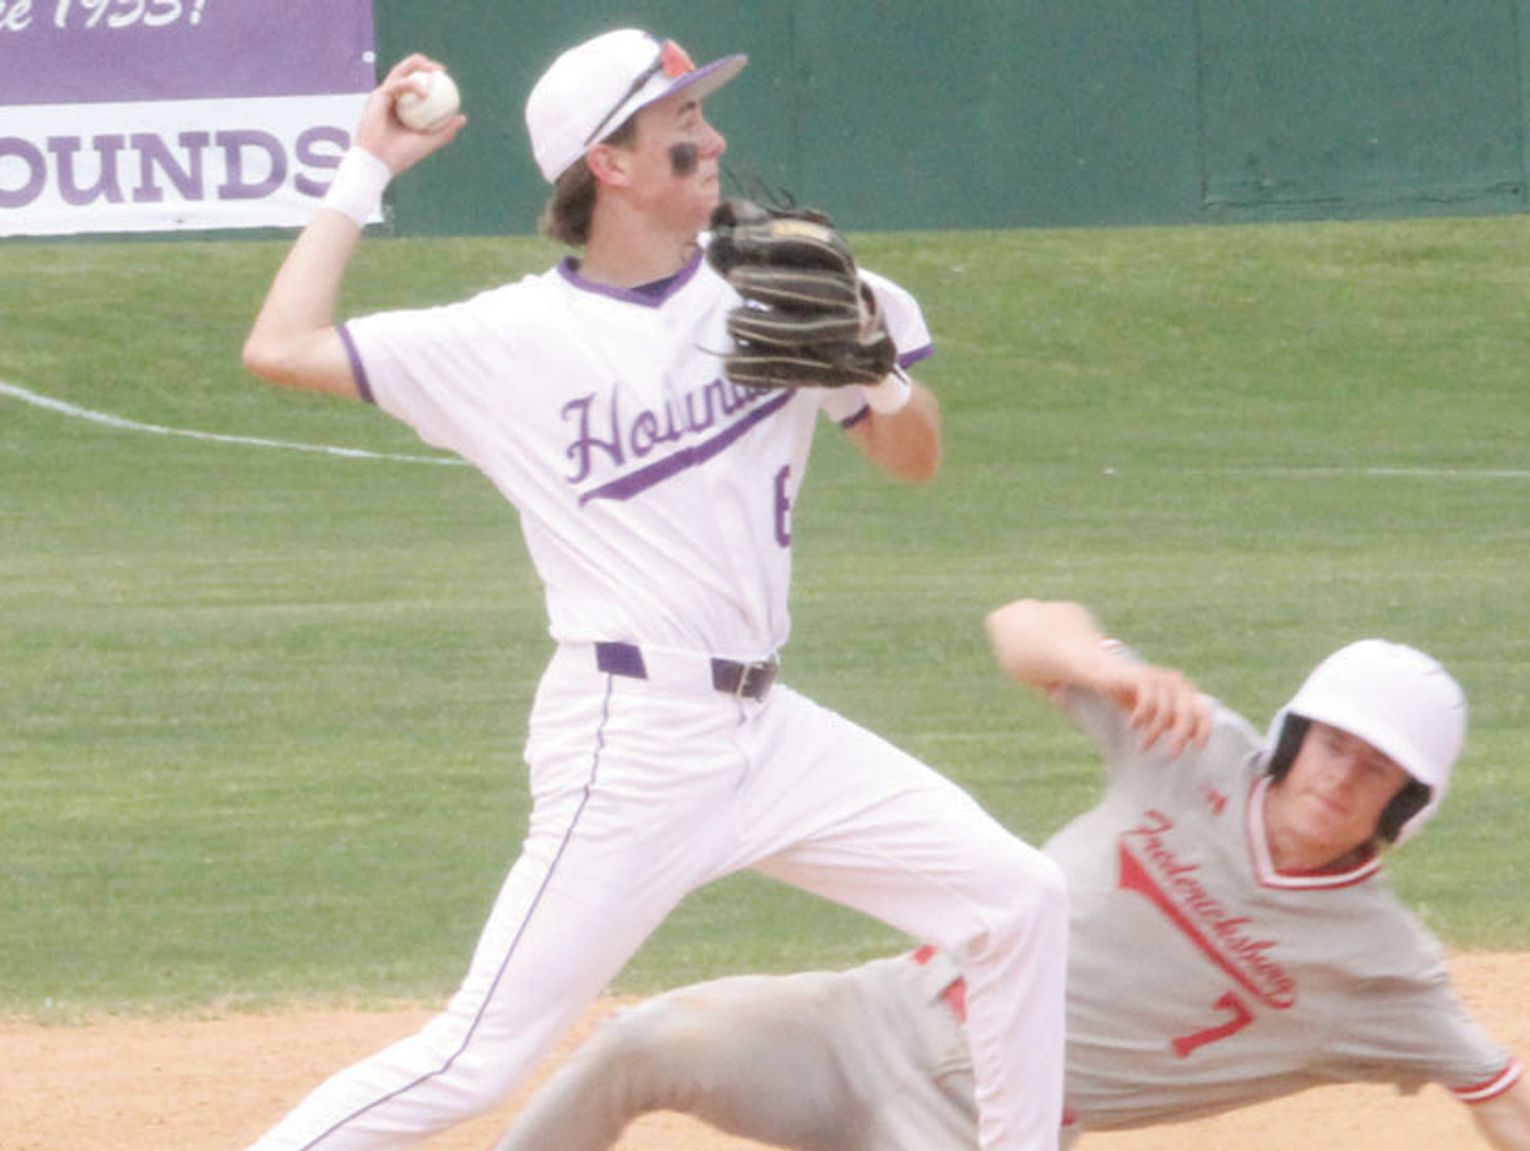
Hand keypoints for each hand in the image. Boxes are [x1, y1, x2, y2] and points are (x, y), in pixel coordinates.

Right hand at [354, 54, 467, 174]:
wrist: (380, 162)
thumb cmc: (402, 156)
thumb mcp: (429, 142)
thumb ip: (445, 130)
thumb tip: (463, 117)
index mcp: (401, 108)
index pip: (416, 86)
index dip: (430, 78)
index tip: (446, 78)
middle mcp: (391, 99)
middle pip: (406, 74)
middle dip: (422, 65)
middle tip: (440, 70)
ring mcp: (383, 96)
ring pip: (400, 73)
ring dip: (416, 65)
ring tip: (434, 70)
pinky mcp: (377, 96)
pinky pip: (397, 85)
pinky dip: (412, 85)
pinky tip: (425, 92)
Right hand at [1098, 661, 1210, 756]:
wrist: (1107, 672)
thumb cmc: (1135, 695)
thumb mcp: (1158, 711)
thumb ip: (1174, 721)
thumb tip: (1191, 738)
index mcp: (1185, 691)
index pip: (1202, 712)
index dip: (1203, 730)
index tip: (1197, 747)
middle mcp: (1176, 683)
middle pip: (1186, 714)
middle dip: (1180, 737)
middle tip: (1171, 755)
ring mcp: (1160, 678)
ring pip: (1165, 711)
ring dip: (1154, 732)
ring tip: (1144, 746)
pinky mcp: (1142, 677)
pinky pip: (1147, 701)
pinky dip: (1141, 716)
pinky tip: (1133, 726)